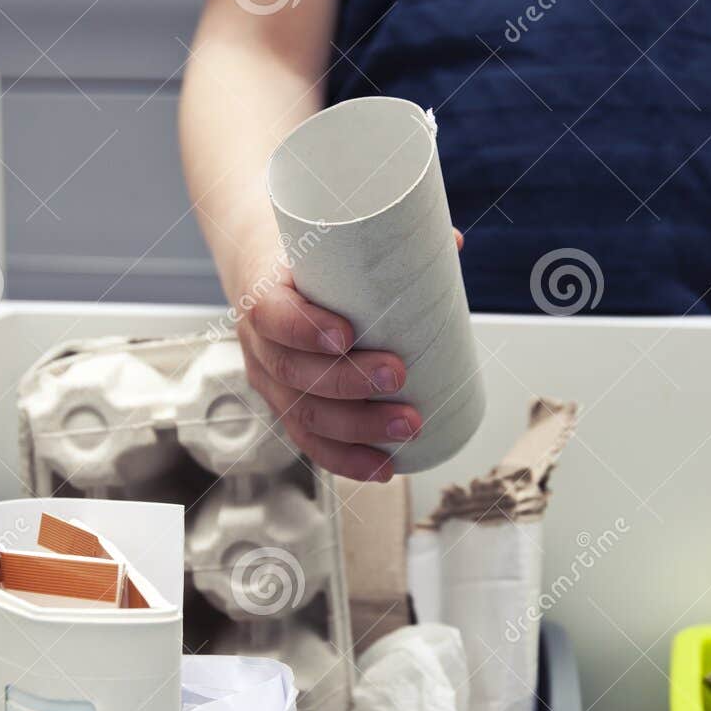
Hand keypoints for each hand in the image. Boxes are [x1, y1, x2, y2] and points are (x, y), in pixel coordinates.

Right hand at [233, 229, 464, 480]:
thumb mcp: (331, 244)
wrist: (267, 278)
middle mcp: (260, 344)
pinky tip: (384, 468)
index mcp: (264, 294)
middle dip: (349, 384)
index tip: (348, 334)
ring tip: (408, 427)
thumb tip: (450, 242)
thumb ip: (386, 243)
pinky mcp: (288, 408)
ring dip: (358, 430)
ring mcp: (271, 382)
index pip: (272, 314)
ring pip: (304, 415)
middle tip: (397, 377)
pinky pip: (311, 442)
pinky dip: (348, 460)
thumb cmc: (308, 262)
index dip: (305, 330)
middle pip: (294, 373)